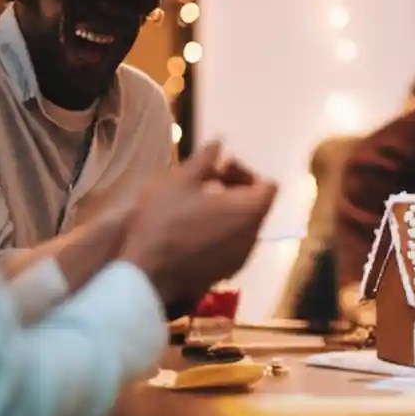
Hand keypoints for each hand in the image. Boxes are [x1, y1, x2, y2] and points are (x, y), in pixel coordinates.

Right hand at [120, 142, 276, 303]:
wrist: (145, 274)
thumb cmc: (164, 220)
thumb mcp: (180, 179)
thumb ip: (206, 158)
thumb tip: (220, 142)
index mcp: (249, 211)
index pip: (269, 186)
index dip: (247, 172)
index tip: (221, 168)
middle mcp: (253, 236)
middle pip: (257, 206)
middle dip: (236, 189)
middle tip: (205, 182)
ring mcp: (240, 259)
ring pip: (244, 227)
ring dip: (228, 211)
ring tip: (197, 204)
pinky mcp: (224, 274)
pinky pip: (232, 246)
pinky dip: (221, 233)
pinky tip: (192, 229)